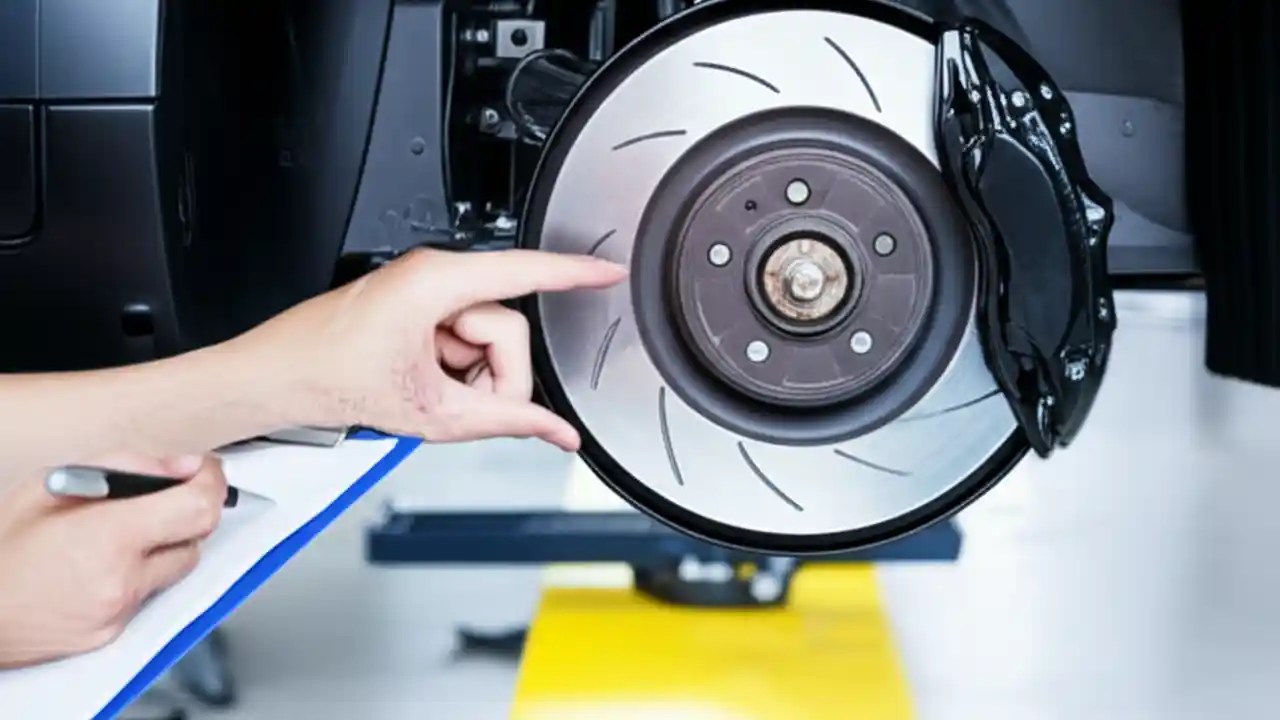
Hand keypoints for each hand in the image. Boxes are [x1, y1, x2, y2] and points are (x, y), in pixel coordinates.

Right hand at [0, 455, 225, 667]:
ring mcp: (120, 612)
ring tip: (123, 532)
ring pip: (176, 568)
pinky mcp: (115, 634)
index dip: (211, 481)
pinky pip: (150, 594)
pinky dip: (140, 573)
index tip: (204, 470)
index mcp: (108, 537)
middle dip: (190, 511)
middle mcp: (122, 580)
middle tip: (165, 496)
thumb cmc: (3, 546)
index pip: (198, 507)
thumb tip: (180, 466)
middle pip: (197, 538)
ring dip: (166, 544)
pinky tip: (104, 564)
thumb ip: (125, 466)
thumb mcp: (52, 484)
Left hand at [235, 248, 625, 449]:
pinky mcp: (417, 307)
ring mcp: (424, 290)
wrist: (275, 377)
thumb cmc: (327, 377)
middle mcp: (434, 276)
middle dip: (494, 378)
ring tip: (427, 394)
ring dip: (470, 378)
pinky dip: (453, 371)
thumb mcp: (430, 411)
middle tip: (458, 404)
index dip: (576, 274)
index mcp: (438, 283)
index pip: (527, 273)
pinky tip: (420, 384)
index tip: (608, 270)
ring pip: (486, 339)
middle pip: (508, 329)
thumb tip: (554, 430)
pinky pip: (461, 340)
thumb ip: (505, 421)